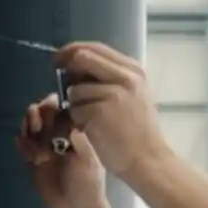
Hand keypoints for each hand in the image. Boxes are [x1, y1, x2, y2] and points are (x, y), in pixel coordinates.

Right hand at [15, 93, 106, 207]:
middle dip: (38, 113)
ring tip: (31, 129)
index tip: (51, 103)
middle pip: (43, 116)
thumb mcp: (89, 162)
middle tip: (37, 119)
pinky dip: (21, 143)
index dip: (54, 106)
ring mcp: (44, 148)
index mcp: (74, 133)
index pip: (61, 112)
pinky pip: (23, 146)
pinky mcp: (32, 161)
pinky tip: (22, 143)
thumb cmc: (88, 184)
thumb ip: (81, 144)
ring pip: (31, 129)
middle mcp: (57, 137)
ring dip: (28, 125)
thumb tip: (72, 127)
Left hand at [57, 42, 171, 182]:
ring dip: (75, 104)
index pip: (96, 48)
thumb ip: (111, 77)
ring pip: (74, 89)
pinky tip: (92, 130)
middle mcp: (126, 77)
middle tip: (59, 79)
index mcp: (134, 70)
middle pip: (82, 58)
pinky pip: (74, 109)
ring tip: (92, 120)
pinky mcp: (99, 111)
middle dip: (66, 68)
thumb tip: (75, 65)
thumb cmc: (138, 131)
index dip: (72, 50)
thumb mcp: (134, 95)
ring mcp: (113, 93)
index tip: (59, 59)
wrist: (148, 159)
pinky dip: (77, 121)